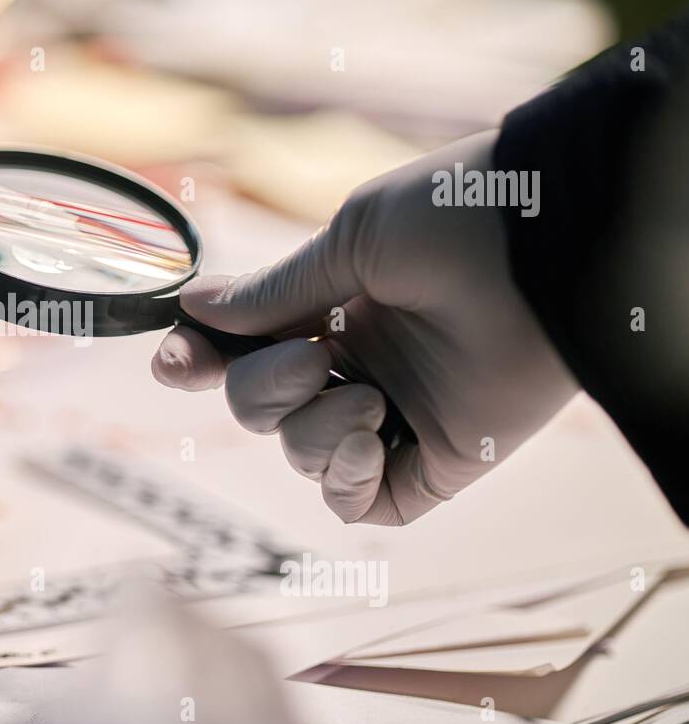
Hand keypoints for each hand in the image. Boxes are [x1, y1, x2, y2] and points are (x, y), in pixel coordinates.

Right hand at [152, 131, 576, 523]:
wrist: (548, 246)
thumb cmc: (454, 220)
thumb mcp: (347, 245)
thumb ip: (272, 292)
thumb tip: (190, 305)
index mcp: (335, 311)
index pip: (244, 352)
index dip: (201, 363)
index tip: (174, 363)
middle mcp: (358, 364)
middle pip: (259, 410)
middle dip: (263, 391)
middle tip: (314, 359)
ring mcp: (395, 415)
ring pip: (303, 455)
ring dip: (314, 430)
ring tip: (372, 396)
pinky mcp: (435, 462)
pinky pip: (362, 502)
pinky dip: (346, 479)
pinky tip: (367, 435)